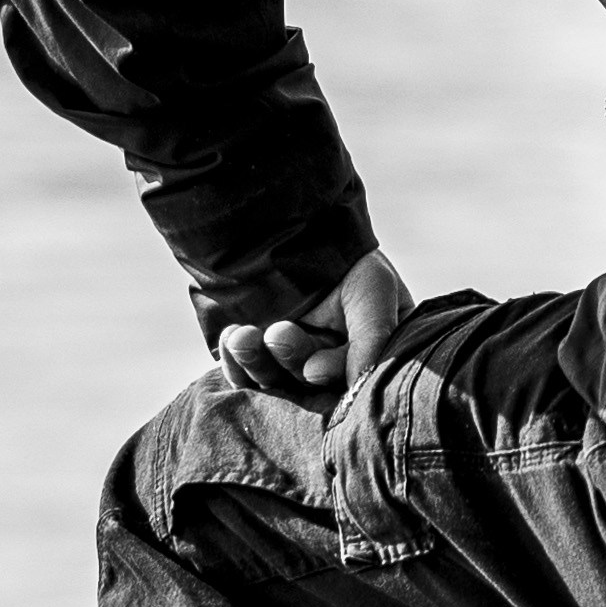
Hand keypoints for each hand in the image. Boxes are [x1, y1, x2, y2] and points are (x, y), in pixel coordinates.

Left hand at [212, 247, 411, 409]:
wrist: (289, 217)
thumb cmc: (345, 255)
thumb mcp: (374, 291)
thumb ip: (371, 342)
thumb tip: (355, 389)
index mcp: (369, 350)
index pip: (353, 381)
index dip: (332, 377)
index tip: (314, 368)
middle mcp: (331, 360)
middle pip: (310, 383)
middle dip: (293, 359)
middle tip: (279, 333)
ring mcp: (290, 360)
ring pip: (274, 380)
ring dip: (258, 362)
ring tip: (244, 336)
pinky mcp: (255, 357)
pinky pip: (242, 375)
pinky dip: (235, 363)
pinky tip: (231, 338)